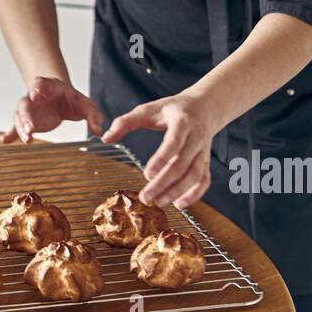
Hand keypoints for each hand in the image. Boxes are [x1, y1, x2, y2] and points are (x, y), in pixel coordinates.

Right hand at [2, 76, 103, 143]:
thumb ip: (93, 116)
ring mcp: (28, 109)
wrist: (62, 99)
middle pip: (26, 103)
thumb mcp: (86, 105)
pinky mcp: (26, 121)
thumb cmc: (72, 100)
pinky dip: (10, 133)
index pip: (40, 83)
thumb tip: (98, 131)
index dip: (37, 88)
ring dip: (21, 127)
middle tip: (31, 127)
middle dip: (27, 115)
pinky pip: (16, 127)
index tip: (35, 94)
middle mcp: (34, 96)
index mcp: (49, 87)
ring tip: (28, 139)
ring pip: (20, 116)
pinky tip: (5, 140)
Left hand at [101, 91, 222, 208]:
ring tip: (159, 202)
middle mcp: (196, 137)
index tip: (146, 175)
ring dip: (178, 191)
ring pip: (195, 175)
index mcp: (181, 121)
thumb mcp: (148, 109)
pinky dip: (194, 194)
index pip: (174, 142)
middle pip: (182, 164)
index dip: (161, 159)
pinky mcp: (206, 161)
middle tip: (147, 197)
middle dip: (164, 183)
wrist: (204, 107)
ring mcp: (203, 150)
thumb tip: (106, 138)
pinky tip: (179, 204)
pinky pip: (204, 180)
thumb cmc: (173, 109)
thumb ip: (125, 122)